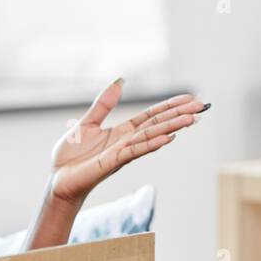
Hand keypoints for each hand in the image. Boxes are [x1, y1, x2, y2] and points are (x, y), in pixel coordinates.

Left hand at [48, 81, 206, 204]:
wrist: (58, 180)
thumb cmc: (71, 157)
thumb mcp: (87, 123)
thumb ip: (104, 104)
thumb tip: (120, 80)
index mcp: (122, 133)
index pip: (151, 116)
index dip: (170, 106)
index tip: (190, 98)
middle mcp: (126, 143)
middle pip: (157, 125)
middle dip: (179, 116)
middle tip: (203, 106)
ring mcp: (121, 153)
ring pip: (151, 137)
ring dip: (171, 128)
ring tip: (192, 119)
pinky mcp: (111, 163)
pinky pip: (134, 152)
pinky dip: (151, 145)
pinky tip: (168, 139)